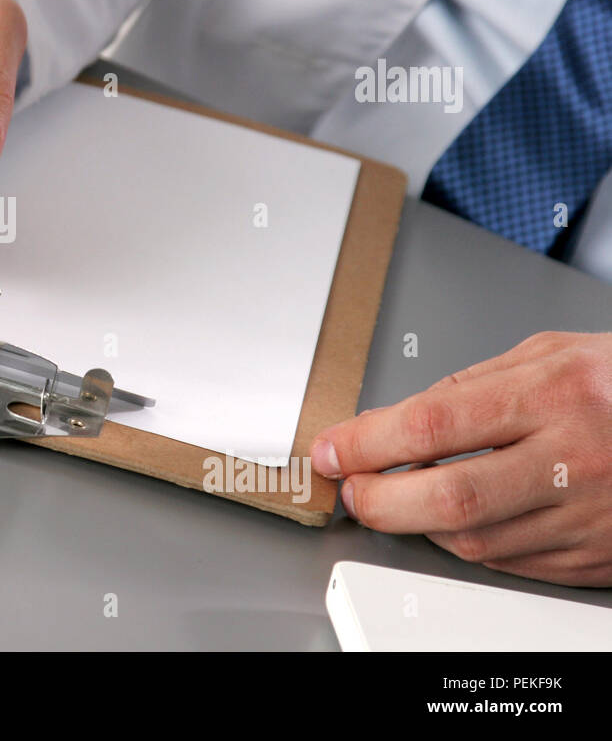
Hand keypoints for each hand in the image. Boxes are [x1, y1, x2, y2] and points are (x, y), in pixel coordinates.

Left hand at [310, 332, 611, 586]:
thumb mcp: (550, 353)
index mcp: (558, 393)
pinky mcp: (599, 556)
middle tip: (351, 489)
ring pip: (475, 541)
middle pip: (448, 497)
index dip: (366, 442)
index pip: (433, 423)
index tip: (331, 449)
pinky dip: (468, 543)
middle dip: (378, 500)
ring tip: (397, 498)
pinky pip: (512, 563)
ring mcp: (592, 515)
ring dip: (417, 525)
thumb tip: (390, 421)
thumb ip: (468, 387)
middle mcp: (577, 458)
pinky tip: (455, 518)